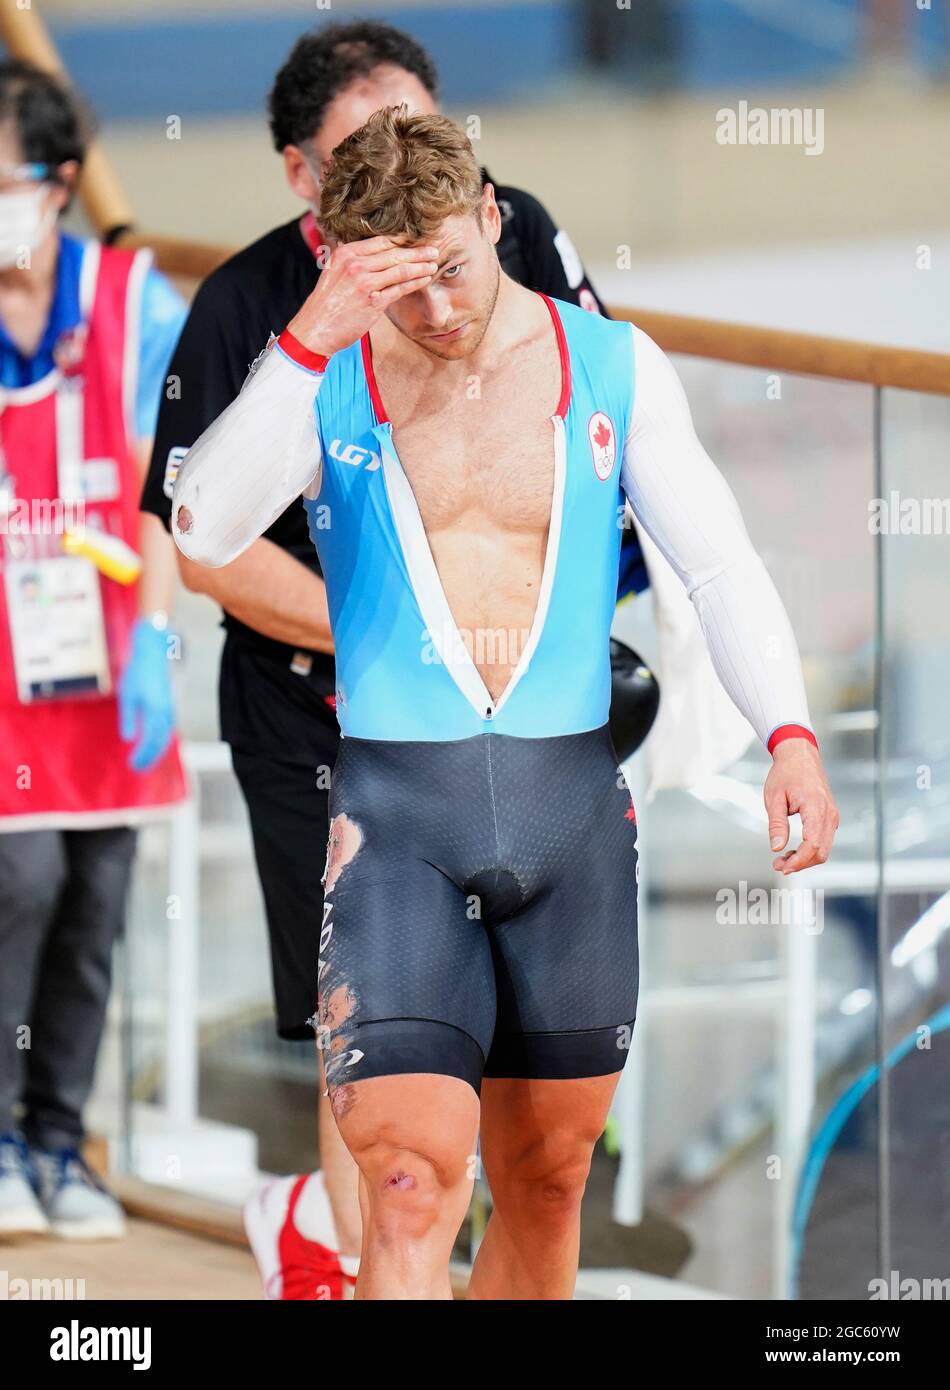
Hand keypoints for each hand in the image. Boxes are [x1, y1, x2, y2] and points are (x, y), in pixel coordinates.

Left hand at [118, 618, 175, 772]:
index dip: (143, 756)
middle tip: (137, 768)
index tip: (133, 766)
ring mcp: (173, 707)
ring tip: (144, 758)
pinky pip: (168, 726)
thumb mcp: (128, 694)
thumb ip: (129, 717)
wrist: (157, 649)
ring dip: (156, 749)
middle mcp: (168, 712)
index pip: (152, 741)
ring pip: (166, 735)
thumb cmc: (139, 670)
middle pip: (161, 742)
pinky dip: (160, 738)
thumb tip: (129, 738)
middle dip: (150, 757)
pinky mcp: (173, 703)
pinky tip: (152, 741)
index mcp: (156, 711)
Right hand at [286, 236, 438, 357]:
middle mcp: (356, 264)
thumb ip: (352, 260)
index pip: (382, 241)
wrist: (314, 329)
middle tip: (434, 250)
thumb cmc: (326, 303)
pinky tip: (424, 280)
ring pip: (401, 270)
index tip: (417, 241)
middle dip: (418, 252)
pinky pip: (400, 289)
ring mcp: (365, 283)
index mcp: (346, 253)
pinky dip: (415, 283)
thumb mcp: (334, 272)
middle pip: (395, 253)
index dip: (403, 240)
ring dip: (421, 266)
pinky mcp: (373, 302)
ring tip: (434, 265)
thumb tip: (372, 251)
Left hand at [764, 739, 838, 873]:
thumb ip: (776, 824)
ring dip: (805, 859)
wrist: (800, 755)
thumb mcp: (774, 798)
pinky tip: (794, 850)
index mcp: (815, 807)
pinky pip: (824, 840)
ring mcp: (832, 815)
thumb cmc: (786, 773)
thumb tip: (776, 847)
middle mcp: (829, 813)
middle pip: (822, 851)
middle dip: (801, 864)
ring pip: (825, 848)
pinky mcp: (830, 816)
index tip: (782, 867)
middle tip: (779, 865)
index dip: (799, 860)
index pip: (813, 844)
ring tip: (783, 859)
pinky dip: (811, 850)